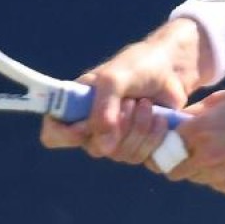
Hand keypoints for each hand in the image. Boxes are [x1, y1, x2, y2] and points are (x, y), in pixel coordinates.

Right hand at [40, 18, 205, 161]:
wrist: (171, 69)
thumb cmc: (137, 66)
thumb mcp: (114, 78)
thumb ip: (104, 108)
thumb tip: (103, 147)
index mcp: (75, 106)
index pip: (53, 134)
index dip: (65, 135)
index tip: (86, 126)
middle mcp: (92, 126)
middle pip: (94, 148)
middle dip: (118, 125)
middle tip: (131, 102)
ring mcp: (115, 139)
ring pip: (120, 154)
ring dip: (138, 129)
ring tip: (146, 104)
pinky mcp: (138, 145)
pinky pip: (141, 157)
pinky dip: (153, 137)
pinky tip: (159, 118)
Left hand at [165, 90, 224, 195]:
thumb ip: (196, 113)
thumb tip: (175, 122)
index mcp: (200, 131)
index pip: (163, 145)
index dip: (163, 142)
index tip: (168, 139)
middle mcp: (205, 157)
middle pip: (173, 168)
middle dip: (176, 160)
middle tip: (187, 150)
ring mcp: (219, 176)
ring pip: (194, 177)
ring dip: (198, 167)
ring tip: (221, 150)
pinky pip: (214, 183)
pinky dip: (219, 174)